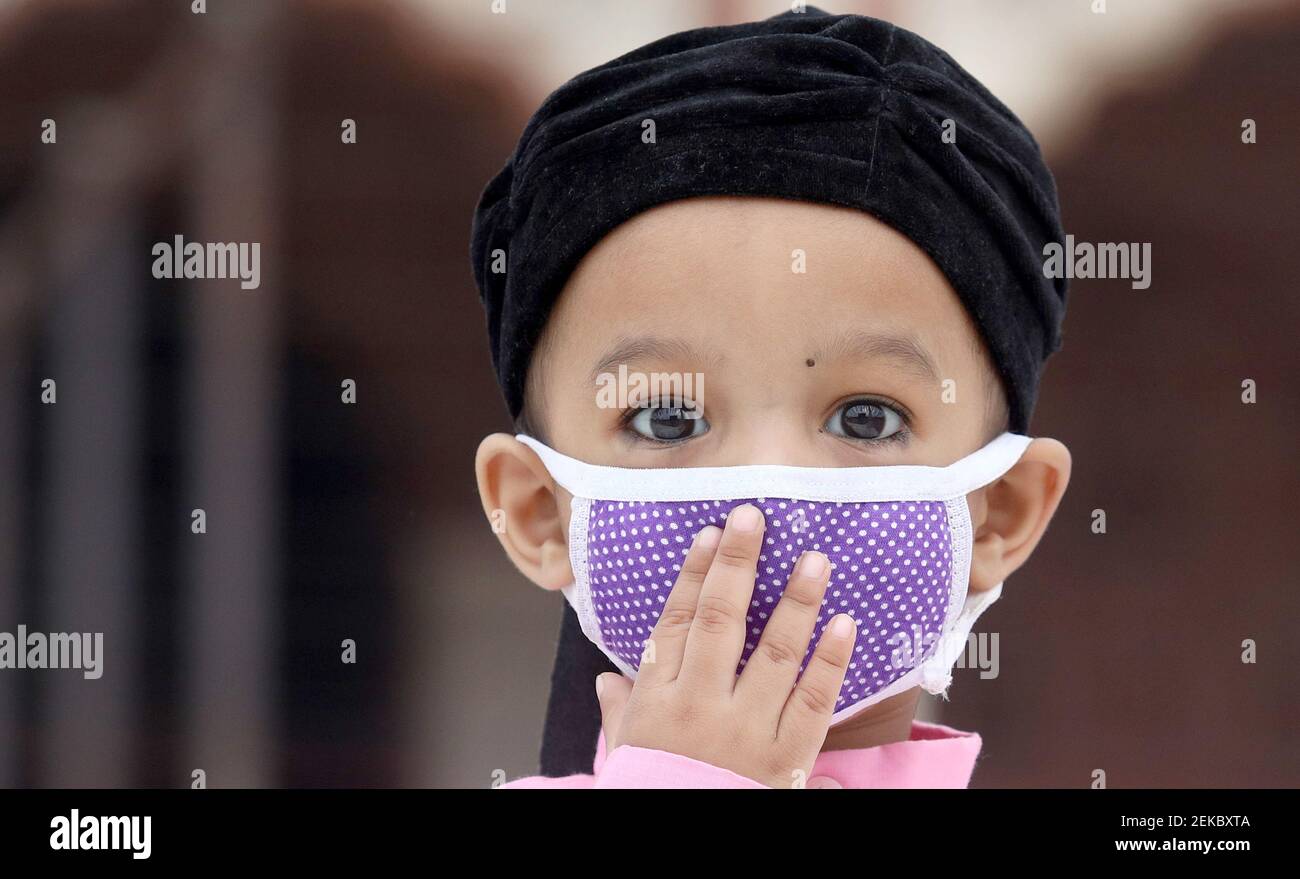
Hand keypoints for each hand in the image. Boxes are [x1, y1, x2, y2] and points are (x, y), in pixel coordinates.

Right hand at [595, 502, 857, 788]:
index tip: (710, 534)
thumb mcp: (626, 757)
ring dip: (794, 601)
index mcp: (657, 700)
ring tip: (814, 559)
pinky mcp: (785, 760)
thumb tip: (608, 683)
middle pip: (718, 621)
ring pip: (772, 653)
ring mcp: (744, 731)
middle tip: (754, 516)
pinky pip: (812, 703)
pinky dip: (830, 662)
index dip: (692, 574)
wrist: (680, 852)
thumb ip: (620, 715)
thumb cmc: (653, 796)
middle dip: (737, 565)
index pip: (674, 622)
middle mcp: (699, 706)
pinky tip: (844, 625)